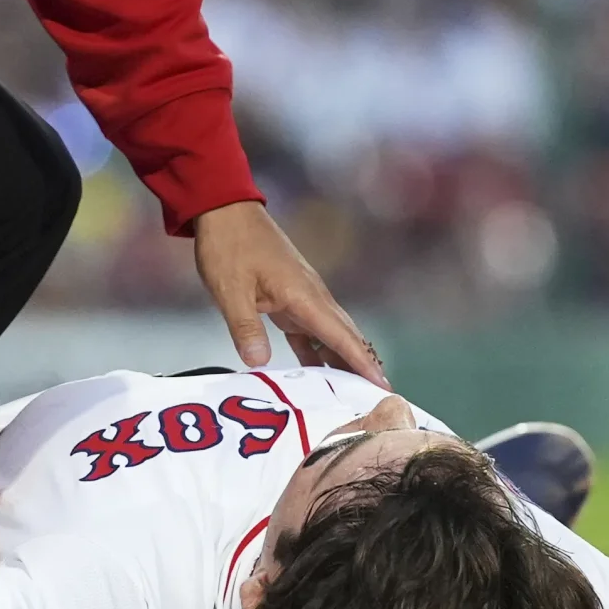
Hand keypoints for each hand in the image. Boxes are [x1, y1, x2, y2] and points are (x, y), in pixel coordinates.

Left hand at [191, 200, 383, 381]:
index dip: (362, 361)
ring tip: (354, 392)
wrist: (226, 211)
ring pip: (331, 334)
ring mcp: (303, 297)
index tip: (382, 384)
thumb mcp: (230, 289)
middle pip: (345, 335)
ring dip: (343, 360)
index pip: (341, 334)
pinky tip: (319, 373)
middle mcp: (312, 297)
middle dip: (362, 365)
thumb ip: (246, 327)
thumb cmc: (229, 247)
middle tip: (378, 397)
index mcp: (304, 295)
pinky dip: (318, 351)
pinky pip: (311, 330)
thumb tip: (260, 364)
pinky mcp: (290, 298)